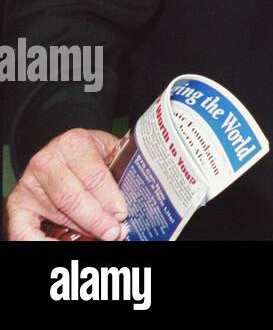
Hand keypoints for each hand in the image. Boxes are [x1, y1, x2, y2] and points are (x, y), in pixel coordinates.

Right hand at [4, 129, 128, 240]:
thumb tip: (138, 198)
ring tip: (101, 236)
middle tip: (115, 232)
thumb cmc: (91, 155)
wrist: (64, 152)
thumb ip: (120, 170)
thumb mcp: (108, 153)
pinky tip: (61, 245)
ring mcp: (29, 184)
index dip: (110, 198)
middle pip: (73, 198)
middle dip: (97, 219)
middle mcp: (46, 161)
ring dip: (82, 230)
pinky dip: (41, 242)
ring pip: (58, 214)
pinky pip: (24, 231)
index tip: (122, 214)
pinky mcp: (18, 204)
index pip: (93, 176)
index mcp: (73, 143)